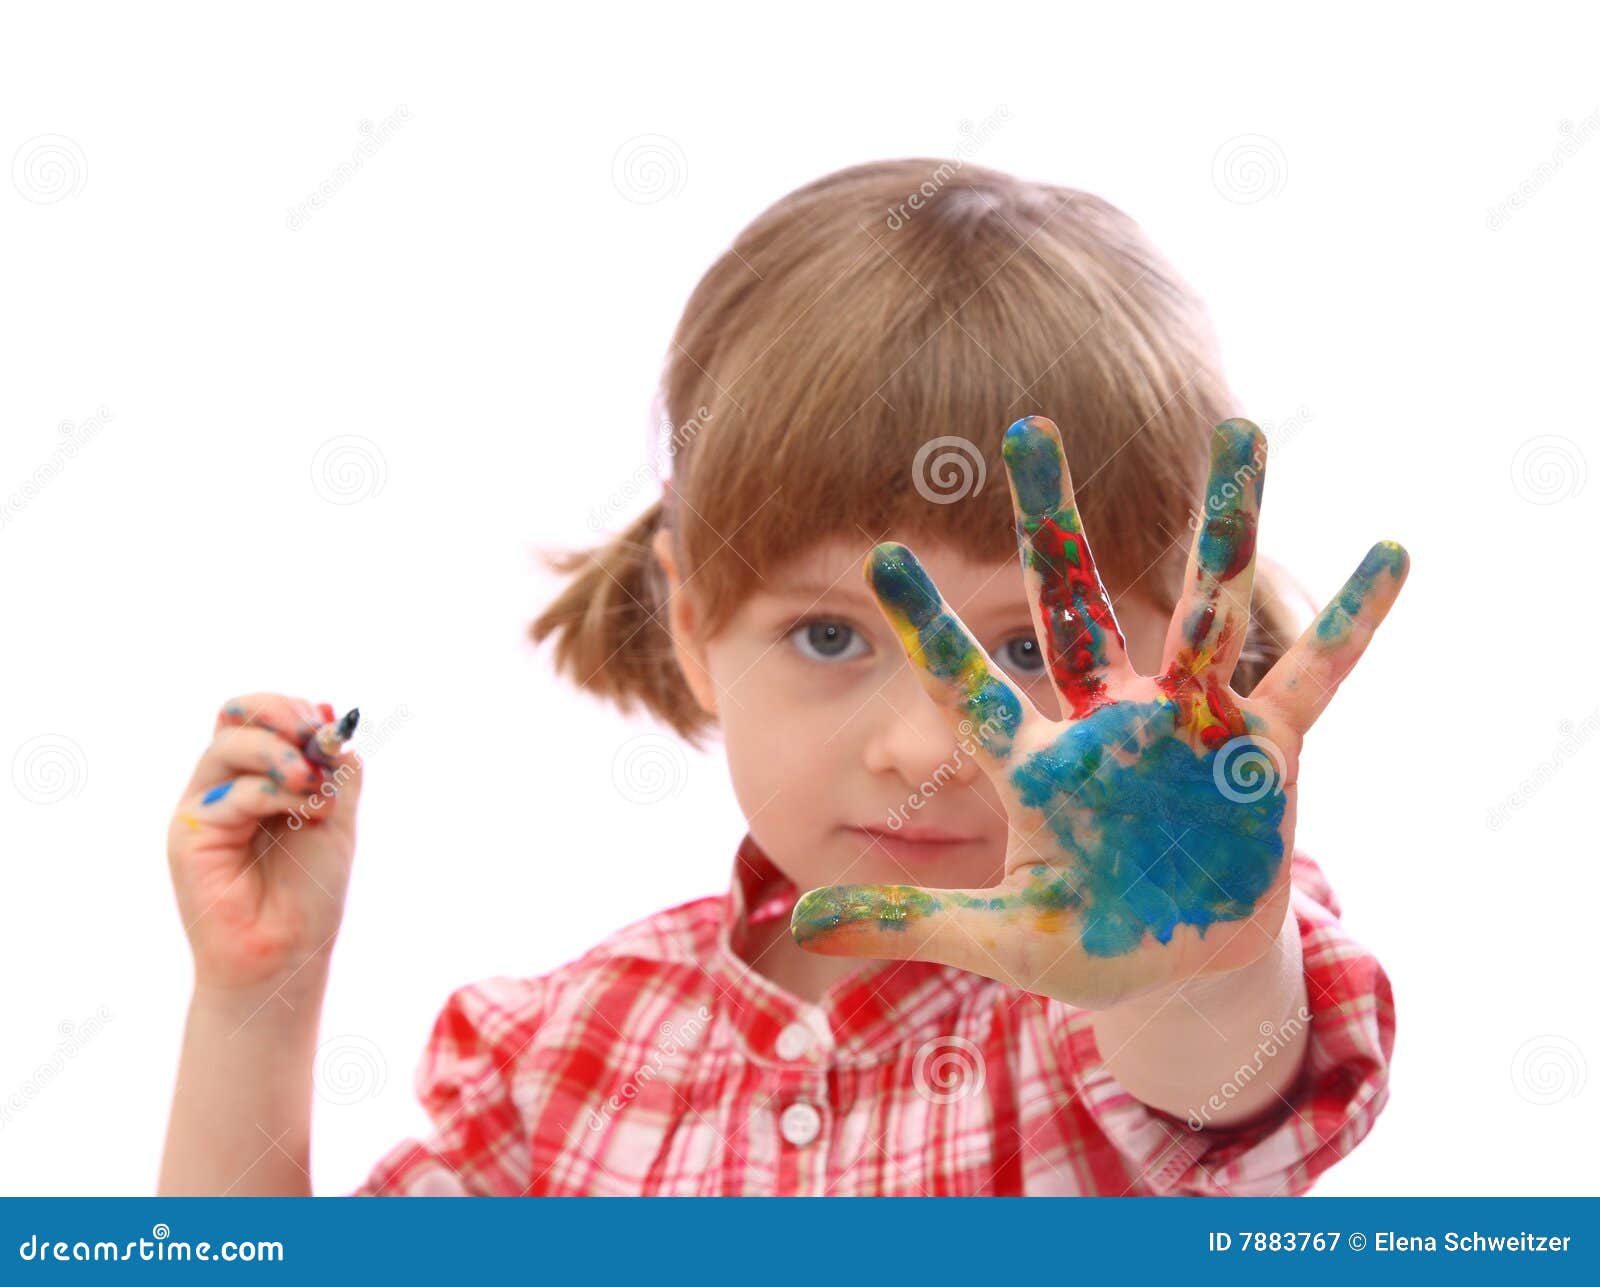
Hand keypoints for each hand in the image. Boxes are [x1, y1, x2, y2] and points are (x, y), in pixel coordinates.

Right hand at [166, 693, 362, 1000]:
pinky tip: (308, 812)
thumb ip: (334, 766)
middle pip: (235, 716)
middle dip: (282, 714)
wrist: (288, 953)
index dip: (293, 709)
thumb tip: (329, 713)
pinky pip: (233, 791)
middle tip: (316, 741)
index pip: (260, 715)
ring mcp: (204, 807)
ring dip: (281, 752)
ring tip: (314, 784)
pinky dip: (276, 792)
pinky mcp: (191, 834)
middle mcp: (225, 785)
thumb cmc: (310, 891)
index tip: (332, 733)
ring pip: (230, 744)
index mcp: (257, 775)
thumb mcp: (337, 815)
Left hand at [790, 416, 1407, 1008]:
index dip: (926, 624)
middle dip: (1051, 519)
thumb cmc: (1086, 940)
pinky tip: (1392, 553)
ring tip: (1242, 430)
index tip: (878, 554)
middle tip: (1026, 424)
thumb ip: (913, 925)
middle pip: (1072, 601)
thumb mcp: (1001, 943)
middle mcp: (1109, 718)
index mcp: (1039, 762)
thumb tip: (798, 926)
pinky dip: (1353, 621)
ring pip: (1203, 606)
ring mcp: (1187, 723)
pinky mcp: (1261, 747)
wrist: (1178, 962)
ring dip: (1222, 525)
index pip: (968, 682)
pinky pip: (1312, 674)